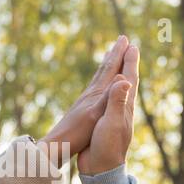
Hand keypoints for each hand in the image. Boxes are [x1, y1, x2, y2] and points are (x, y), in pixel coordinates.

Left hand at [38, 35, 130, 164]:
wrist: (57, 145)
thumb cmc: (77, 133)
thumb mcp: (96, 115)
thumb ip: (110, 97)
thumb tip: (123, 78)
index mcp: (97, 94)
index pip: (110, 69)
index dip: (119, 54)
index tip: (126, 39)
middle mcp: (90, 94)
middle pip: (104, 69)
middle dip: (114, 54)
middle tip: (121, 39)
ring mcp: (84, 101)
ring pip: (98, 78)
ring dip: (106, 66)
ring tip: (109, 57)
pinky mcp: (80, 109)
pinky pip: (93, 89)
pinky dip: (99, 81)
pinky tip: (96, 86)